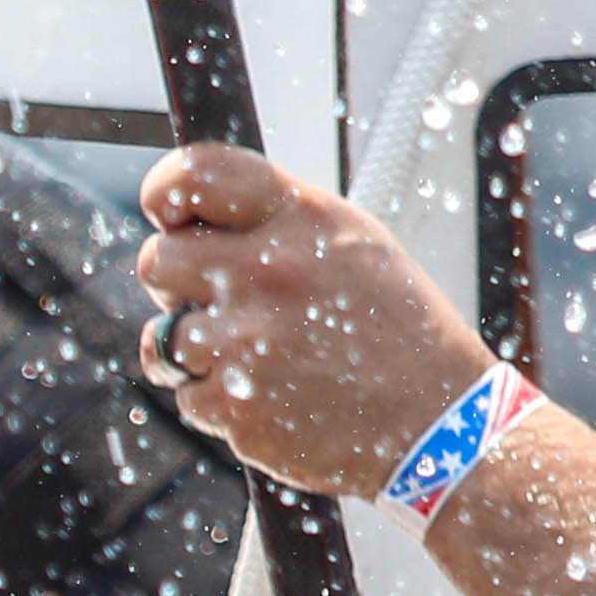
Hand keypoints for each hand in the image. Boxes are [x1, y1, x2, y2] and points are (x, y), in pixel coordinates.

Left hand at [133, 144, 499, 503]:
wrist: (438, 421)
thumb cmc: (392, 327)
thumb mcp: (353, 243)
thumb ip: (272, 222)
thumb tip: (186, 219)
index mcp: (303, 219)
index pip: (197, 175)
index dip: (165, 192)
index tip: (166, 214)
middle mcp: (269, 271)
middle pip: (157, 260)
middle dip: (177, 282)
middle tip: (226, 301)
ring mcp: (246, 341)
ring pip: (164, 335)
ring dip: (198, 350)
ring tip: (264, 356)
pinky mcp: (233, 404)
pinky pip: (185, 394)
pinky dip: (217, 400)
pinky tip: (274, 395)